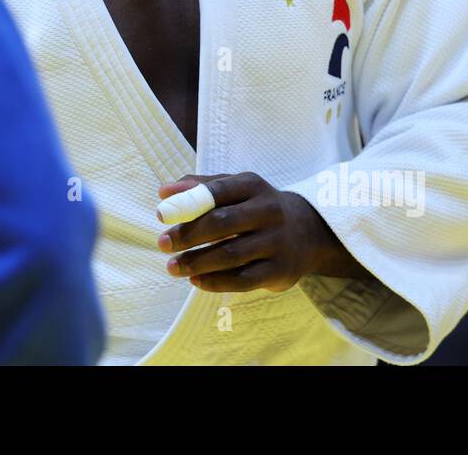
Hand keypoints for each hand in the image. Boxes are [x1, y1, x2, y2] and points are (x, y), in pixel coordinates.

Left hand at [156, 172, 368, 292]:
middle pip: (222, 223)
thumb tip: (164, 192)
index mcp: (253, 185)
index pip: (217, 191)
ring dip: (197, 262)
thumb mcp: (234, 189)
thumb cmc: (256, 208)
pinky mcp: (280, 270)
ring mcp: (277, 242)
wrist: (306, 232)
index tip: (161, 216)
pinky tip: (196, 281)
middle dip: (188, 235)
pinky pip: (243, 280)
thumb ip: (199, 188)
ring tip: (173, 267)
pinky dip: (215, 282)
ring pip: (231, 254)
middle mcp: (268, 211)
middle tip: (163, 245)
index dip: (187, 203)